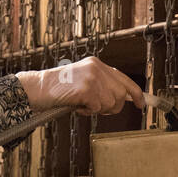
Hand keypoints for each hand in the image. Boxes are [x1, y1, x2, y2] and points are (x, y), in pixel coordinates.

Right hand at [14, 56, 145, 115]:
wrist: (36, 89)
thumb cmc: (57, 91)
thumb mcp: (82, 82)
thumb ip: (102, 86)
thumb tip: (122, 99)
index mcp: (97, 64)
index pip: (124, 79)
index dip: (136, 93)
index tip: (141, 104)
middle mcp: (97, 68)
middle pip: (121, 94)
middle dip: (112, 107)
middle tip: (95, 109)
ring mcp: (92, 77)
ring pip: (111, 103)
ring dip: (97, 110)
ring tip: (81, 104)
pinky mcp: (86, 89)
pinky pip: (97, 108)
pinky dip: (87, 112)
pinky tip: (76, 106)